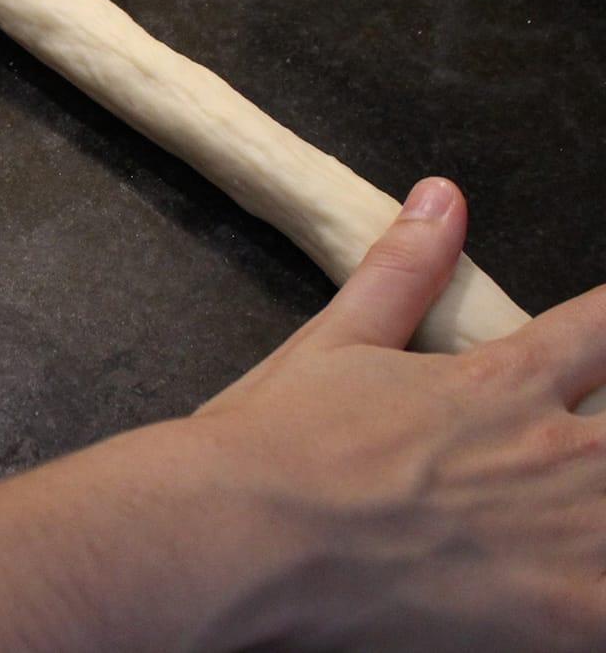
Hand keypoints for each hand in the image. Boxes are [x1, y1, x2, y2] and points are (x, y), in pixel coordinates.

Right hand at [187, 179, 605, 650]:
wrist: (240, 536)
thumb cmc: (274, 447)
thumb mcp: (332, 342)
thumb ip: (402, 273)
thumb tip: (442, 198)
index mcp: (501, 382)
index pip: (603, 330)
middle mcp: (550, 450)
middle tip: (579, 444)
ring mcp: (570, 535)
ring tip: (581, 515)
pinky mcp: (568, 615)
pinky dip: (604, 591)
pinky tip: (583, 588)